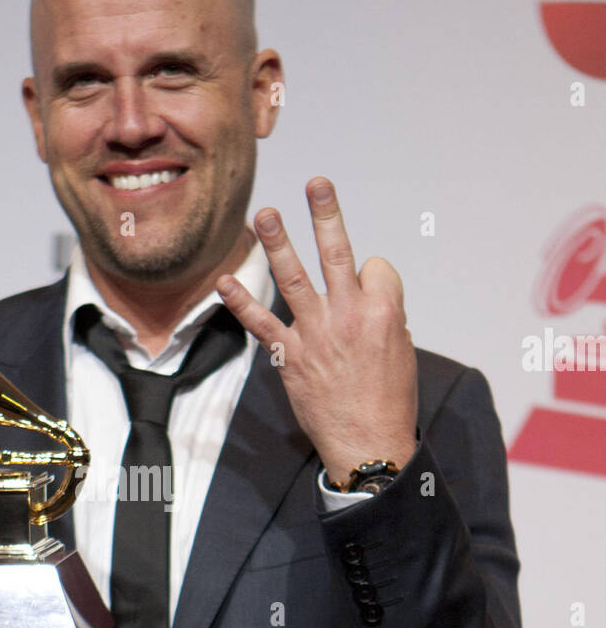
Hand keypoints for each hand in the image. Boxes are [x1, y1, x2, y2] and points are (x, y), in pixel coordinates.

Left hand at [216, 178, 417, 485]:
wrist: (369, 444)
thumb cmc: (389, 399)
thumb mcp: (401, 348)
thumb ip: (381, 314)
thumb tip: (360, 296)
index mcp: (384, 310)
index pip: (374, 266)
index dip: (372, 276)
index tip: (370, 293)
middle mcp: (349, 315)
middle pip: (337, 253)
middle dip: (326, 214)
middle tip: (316, 183)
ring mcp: (316, 333)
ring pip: (295, 278)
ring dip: (278, 243)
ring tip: (264, 215)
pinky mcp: (289, 356)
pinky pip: (261, 323)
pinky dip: (240, 302)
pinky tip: (224, 282)